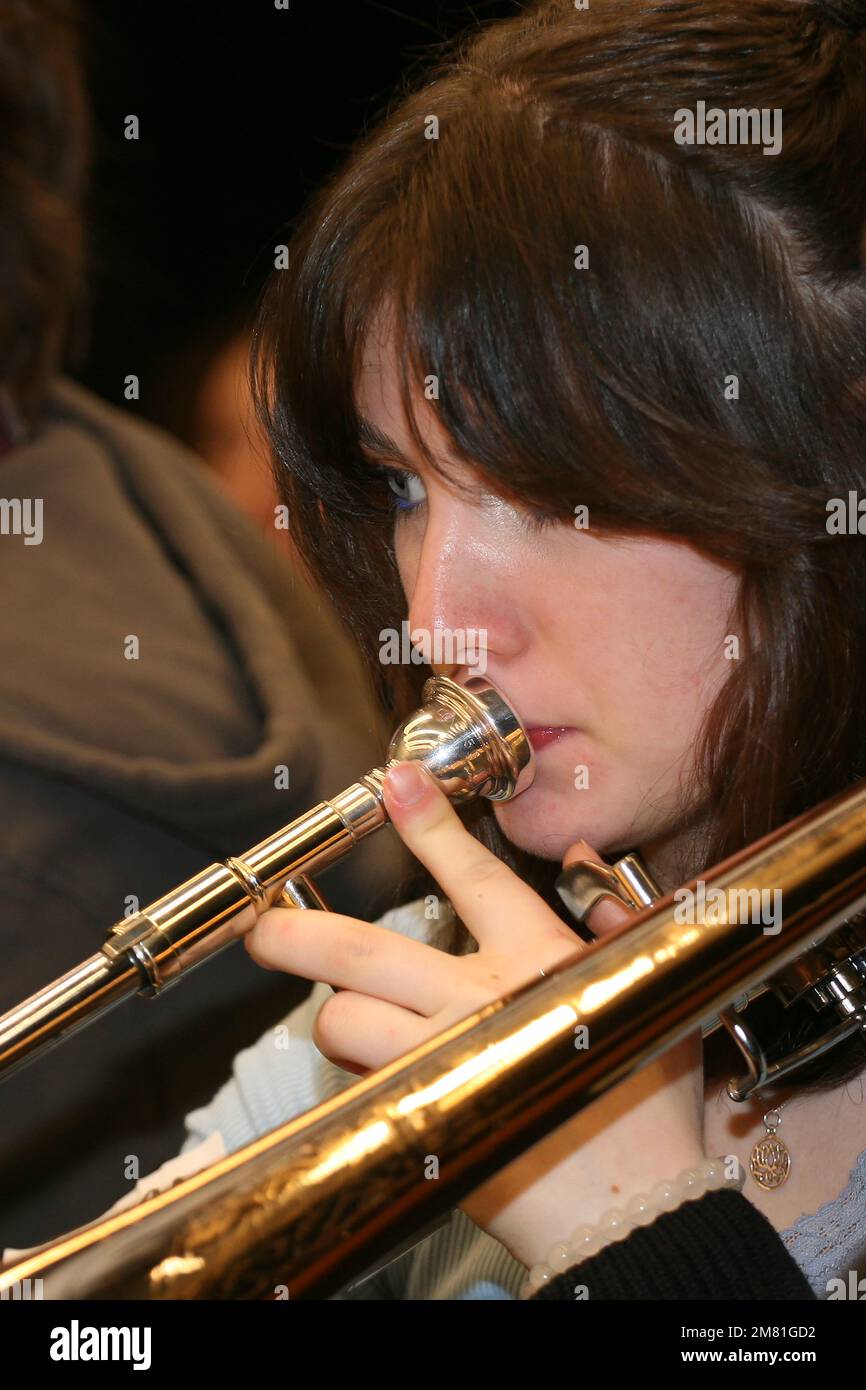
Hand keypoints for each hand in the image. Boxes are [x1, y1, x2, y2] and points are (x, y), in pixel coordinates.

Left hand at [244, 760, 704, 1270]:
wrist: (630, 1205)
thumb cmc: (643, 1100)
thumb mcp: (644, 988)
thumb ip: (610, 918)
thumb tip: (583, 858)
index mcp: (537, 959)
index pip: (474, 877)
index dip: (429, 825)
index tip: (395, 784)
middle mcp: (481, 1003)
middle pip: (361, 953)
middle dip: (294, 932)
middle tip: (260, 925)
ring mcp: (443, 1062)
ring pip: (343, 1020)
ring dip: (337, 1018)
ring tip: (355, 1023)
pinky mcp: (419, 1119)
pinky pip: (359, 1081)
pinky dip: (361, 1070)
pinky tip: (390, 1077)